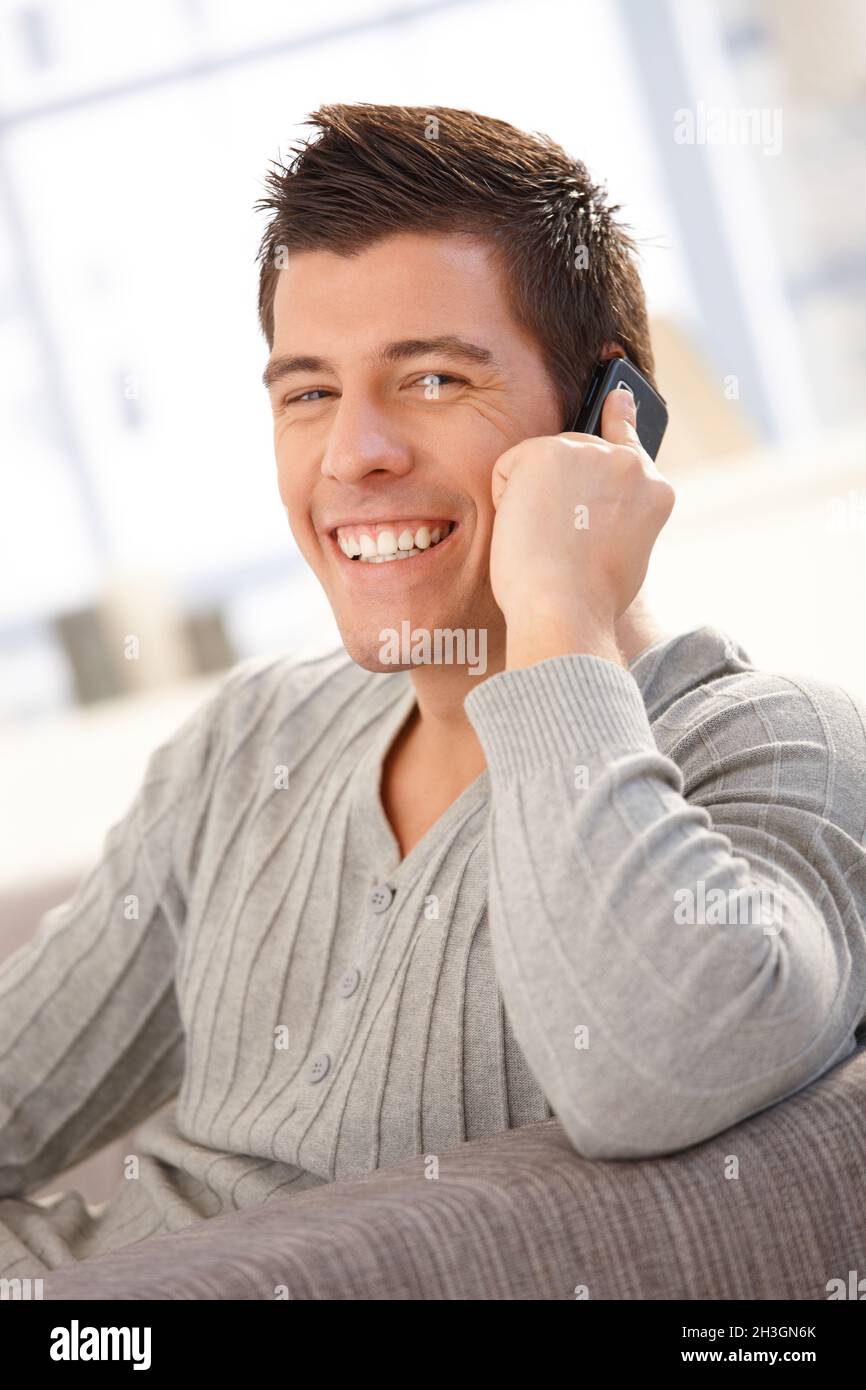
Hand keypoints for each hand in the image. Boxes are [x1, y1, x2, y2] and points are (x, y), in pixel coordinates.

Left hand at [488, 385, 674, 663]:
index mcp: (653, 491)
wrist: (567, 609)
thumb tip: (591, 511)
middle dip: (553, 491)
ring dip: (531, 500)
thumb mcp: (623, 554)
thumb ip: (616, 517)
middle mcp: (628, 463)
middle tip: (558, 542)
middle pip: (571, 456)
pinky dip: (506, 501)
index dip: (621, 417)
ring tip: (548, 541)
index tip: (619, 396)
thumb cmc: (588, 601)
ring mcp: (589, 453)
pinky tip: (529, 529)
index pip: (630, 440)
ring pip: (538, 465)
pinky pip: (508, 469)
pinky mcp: (548, 452)